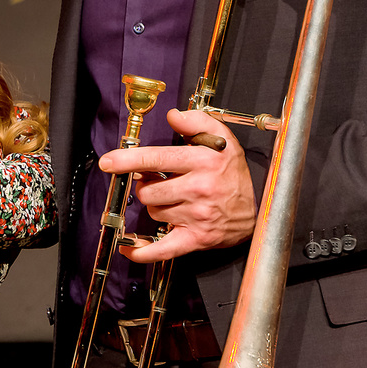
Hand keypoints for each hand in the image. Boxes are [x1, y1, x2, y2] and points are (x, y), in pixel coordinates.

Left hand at [98, 109, 254, 263]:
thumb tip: (173, 116)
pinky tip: (128, 249)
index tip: (108, 162)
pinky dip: (143, 251)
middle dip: (146, 185)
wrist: (258, 208)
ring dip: (156, 206)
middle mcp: (199, 188)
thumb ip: (197, 121)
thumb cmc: (233, 173)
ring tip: (172, 199)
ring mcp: (197, 215)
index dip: (128, 160)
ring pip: (153, 212)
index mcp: (202, 162)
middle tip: (158, 182)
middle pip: (148, 190)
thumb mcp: (222, 139)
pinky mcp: (197, 238)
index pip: (157, 159)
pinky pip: (162, 249)